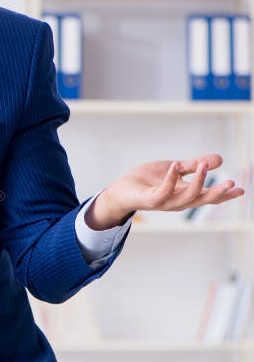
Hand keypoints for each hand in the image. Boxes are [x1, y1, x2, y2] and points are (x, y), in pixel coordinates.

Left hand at [86, 153, 244, 230]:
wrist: (121, 190)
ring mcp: (164, 202)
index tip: (241, 190)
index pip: (208, 196)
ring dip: (197, 181)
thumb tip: (218, 159)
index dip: (225, 194)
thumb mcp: (174, 169)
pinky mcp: (150, 200)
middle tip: (232, 183)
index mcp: (185, 194)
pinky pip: (163, 191)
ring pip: (186, 197)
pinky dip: (170, 178)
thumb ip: (193, 165)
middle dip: (217, 193)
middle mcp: (177, 201)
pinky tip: (175, 165)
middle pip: (202, 200)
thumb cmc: (147, 181)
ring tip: (203, 165)